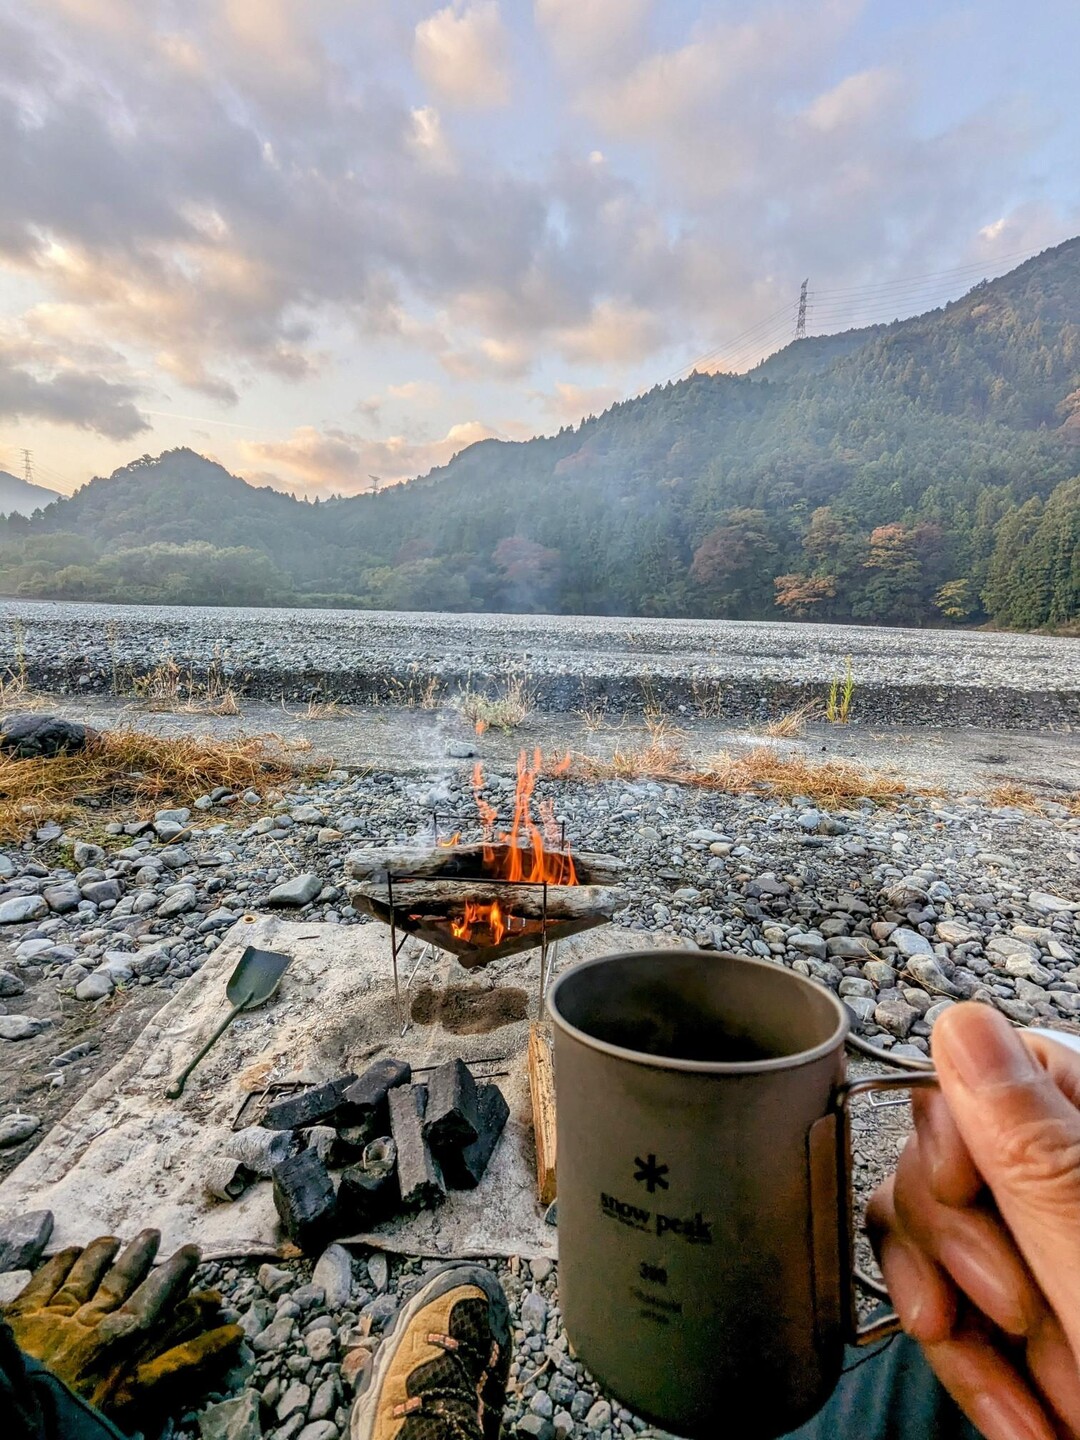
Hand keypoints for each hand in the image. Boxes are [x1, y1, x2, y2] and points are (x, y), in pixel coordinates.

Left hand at [3, 1229, 243, 1426]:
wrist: (14, 1412)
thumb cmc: (71, 1417)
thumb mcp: (127, 1403)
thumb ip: (165, 1373)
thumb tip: (221, 1340)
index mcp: (125, 1350)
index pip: (171, 1325)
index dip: (197, 1313)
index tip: (218, 1299)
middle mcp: (102, 1326)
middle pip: (141, 1290)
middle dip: (169, 1270)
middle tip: (191, 1249)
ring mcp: (63, 1316)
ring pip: (95, 1277)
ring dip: (114, 1256)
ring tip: (127, 1237)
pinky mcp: (27, 1314)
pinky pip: (48, 1280)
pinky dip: (61, 1263)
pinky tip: (72, 1250)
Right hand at [867, 1004, 1079, 1439]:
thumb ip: (1032, 1148)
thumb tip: (965, 1023)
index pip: (996, 1068)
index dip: (957, 1129)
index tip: (961, 1191)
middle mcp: (1073, 1184)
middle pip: (948, 1151)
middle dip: (958, 1245)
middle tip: (1010, 1309)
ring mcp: (1048, 1249)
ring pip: (934, 1230)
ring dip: (960, 1322)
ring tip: (1023, 1398)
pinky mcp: (1022, 1313)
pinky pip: (946, 1300)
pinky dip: (970, 1364)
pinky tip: (1018, 1419)